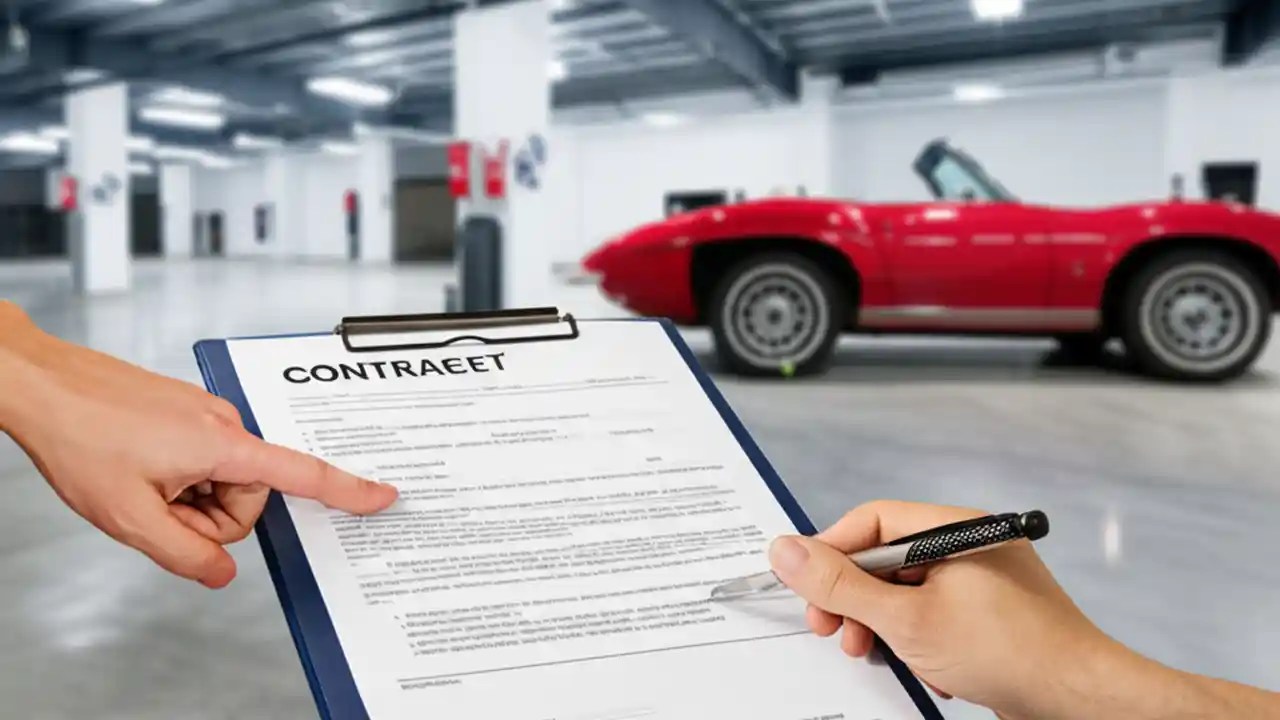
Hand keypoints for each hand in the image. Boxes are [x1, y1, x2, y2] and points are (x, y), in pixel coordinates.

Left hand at [0, 303, 397, 588]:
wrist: (43, 384)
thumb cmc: (81, 436)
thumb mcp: (129, 517)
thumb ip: (185, 553)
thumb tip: (221, 572)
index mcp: (223, 445)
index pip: (302, 474)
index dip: (347, 490)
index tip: (384, 496)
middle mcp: (225, 424)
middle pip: (249, 496)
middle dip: (210, 516)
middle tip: (159, 510)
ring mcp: (207, 416)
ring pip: (222, 481)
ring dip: (189, 497)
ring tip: (142, 484)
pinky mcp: (189, 413)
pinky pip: (204, 460)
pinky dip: (179, 477)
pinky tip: (142, 469)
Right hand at [768, 500, 1113, 719]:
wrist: (1078, 698)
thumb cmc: (1011, 652)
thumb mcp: (906, 619)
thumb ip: (840, 584)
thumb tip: (787, 550)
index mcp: (952, 527)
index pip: (871, 521)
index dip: (832, 553)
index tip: (807, 587)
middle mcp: (967, 546)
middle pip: (885, 558)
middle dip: (855, 599)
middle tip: (835, 629)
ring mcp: (979, 580)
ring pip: (905, 592)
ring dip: (883, 626)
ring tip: (875, 654)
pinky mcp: (986, 614)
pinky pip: (932, 614)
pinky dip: (917, 640)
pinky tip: (925, 666)